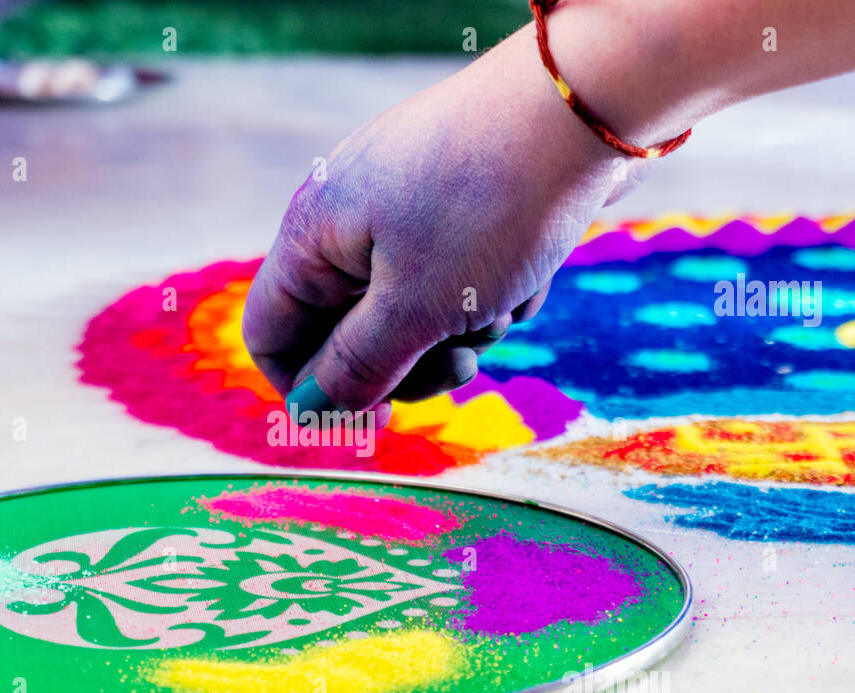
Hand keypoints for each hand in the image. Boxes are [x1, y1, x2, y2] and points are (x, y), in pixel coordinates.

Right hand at [242, 27, 647, 424]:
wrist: (583, 109)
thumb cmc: (488, 205)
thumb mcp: (416, 306)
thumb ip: (357, 368)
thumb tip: (309, 411)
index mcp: (312, 235)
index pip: (271, 334)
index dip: (309, 389)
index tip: (371, 421)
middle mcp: (347, 220)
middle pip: (349, 333)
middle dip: (410, 361)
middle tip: (462, 365)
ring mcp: (404, 211)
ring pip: (412, 313)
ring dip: (461, 331)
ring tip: (503, 304)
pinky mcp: (458, 208)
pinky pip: (457, 282)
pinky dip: (491, 294)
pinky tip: (529, 275)